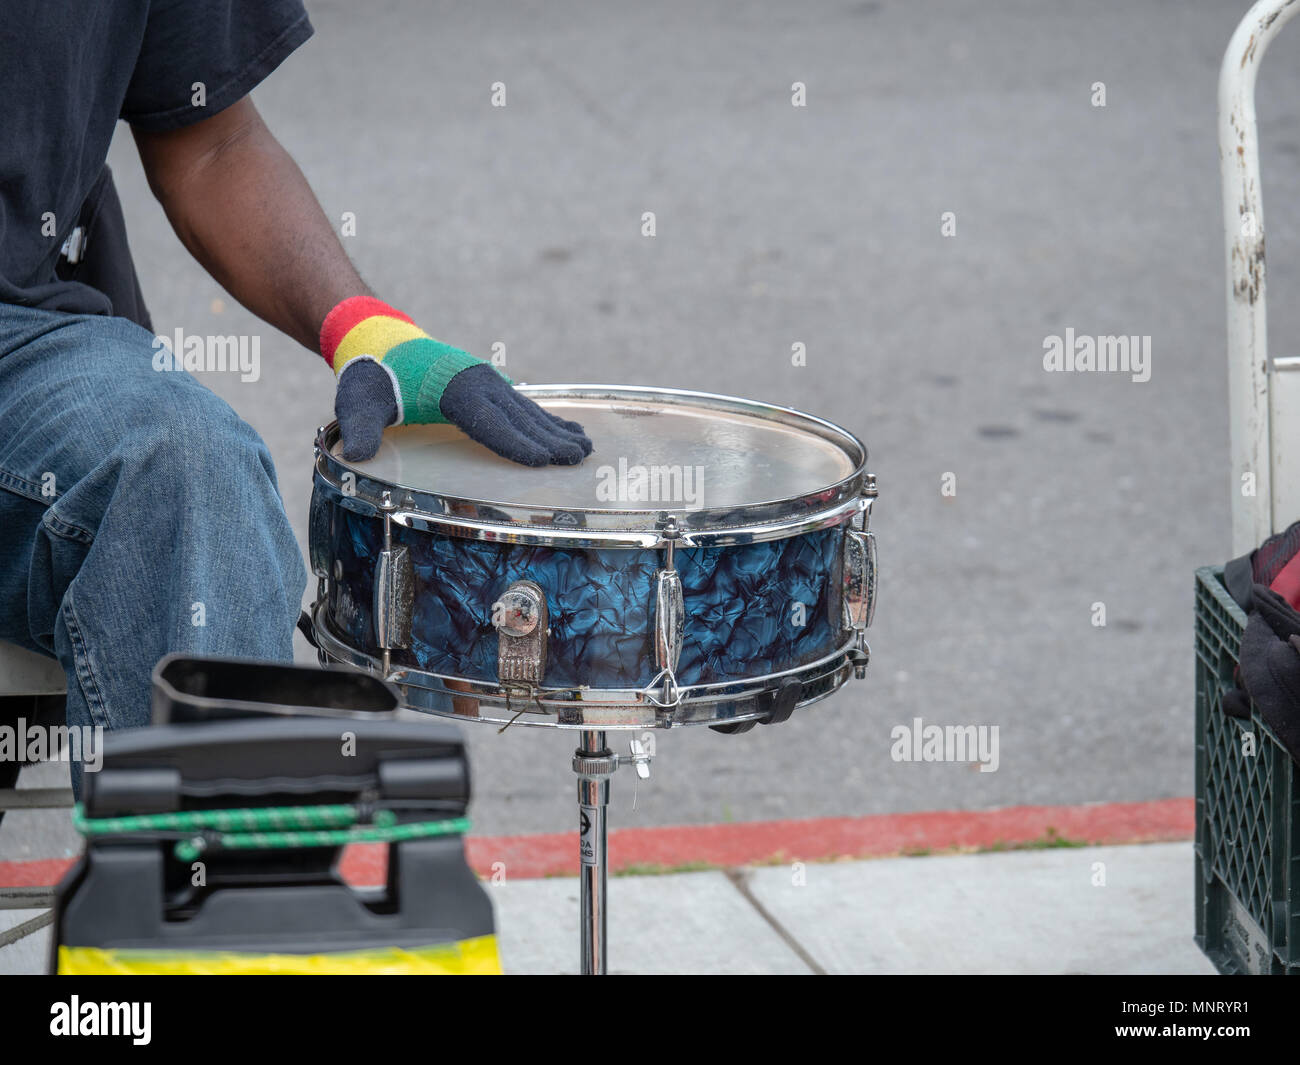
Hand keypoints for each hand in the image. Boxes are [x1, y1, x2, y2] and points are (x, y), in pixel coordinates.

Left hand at [322, 296, 591, 464]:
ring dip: (557, 430)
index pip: (490, 422)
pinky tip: (568, 431)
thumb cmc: (370, 376)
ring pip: (527, 410)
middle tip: (576, 459)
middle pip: (518, 417)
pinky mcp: (487, 384)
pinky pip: (522, 405)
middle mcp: (476, 382)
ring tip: (584, 447)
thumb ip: (360, 430)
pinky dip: (547, 419)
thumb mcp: (358, 403)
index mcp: (451, 388)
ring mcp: (485, 380)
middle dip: (549, 439)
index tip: (543, 461)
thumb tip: (354, 456)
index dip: (516, 444)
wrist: (379, 340)